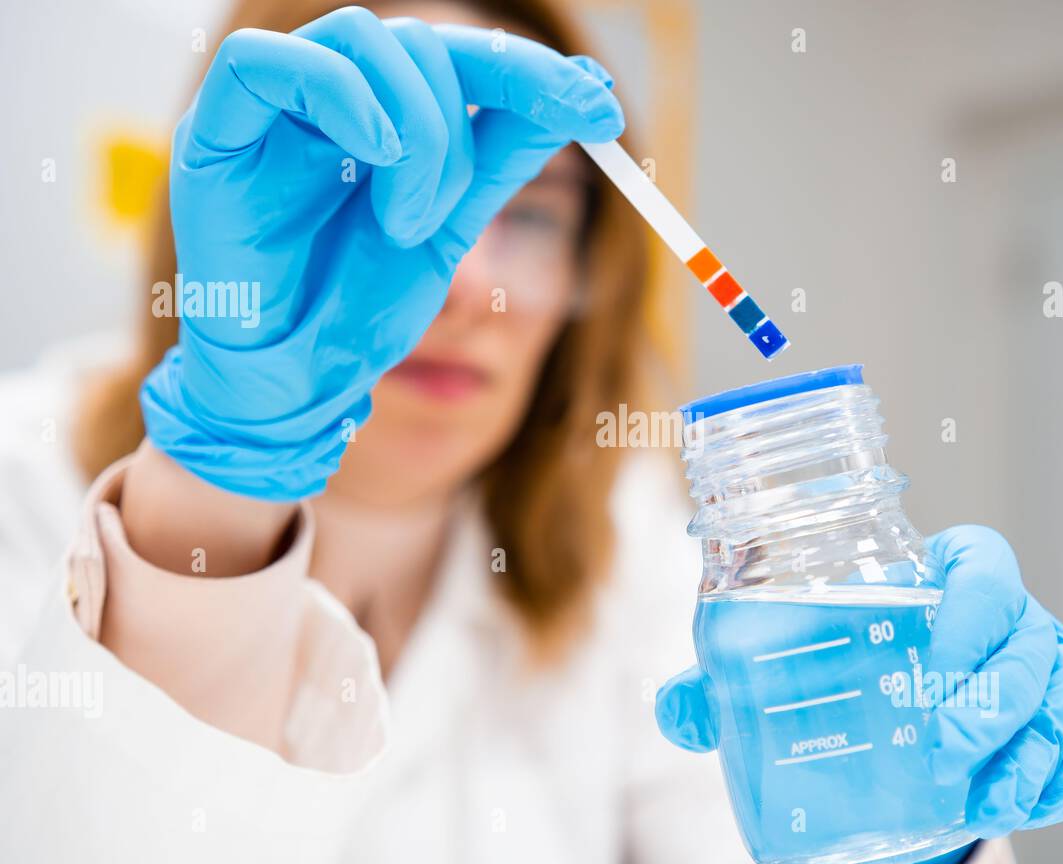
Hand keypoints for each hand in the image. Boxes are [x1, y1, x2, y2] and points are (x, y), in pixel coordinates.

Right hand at [141, 6, 622, 499]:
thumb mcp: (451, 226)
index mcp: (384, 115)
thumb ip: (501, 155)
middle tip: (443, 216)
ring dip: (411, 129)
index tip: (599, 109)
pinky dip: (336, 93)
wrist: (296, 377)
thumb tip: (585, 93)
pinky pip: (263, 63)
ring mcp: (273, 110)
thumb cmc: (360, 305)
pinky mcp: (215, 132)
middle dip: (452, 127)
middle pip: (415, 42)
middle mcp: (331, 100)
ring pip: (358, 39)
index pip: (461, 58)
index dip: (529, 71)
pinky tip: (374, 150)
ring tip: (405, 221)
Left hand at [656, 525, 1062, 840]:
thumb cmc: (849, 693)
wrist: (905, 747)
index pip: (982, 560)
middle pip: (1033, 636)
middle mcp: (1007, 621)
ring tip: (988, 798)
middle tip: (947, 749)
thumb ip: (726, 692)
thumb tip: (677, 708)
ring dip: (1036, 751)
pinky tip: (1033, 799)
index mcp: (940, 587)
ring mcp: (1052, 669)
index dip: (975, 600)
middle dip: (997, 699)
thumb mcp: (783, 688)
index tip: (934, 660)